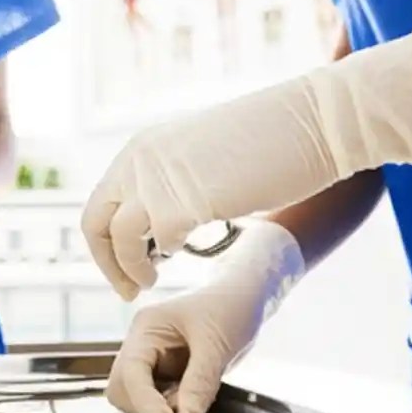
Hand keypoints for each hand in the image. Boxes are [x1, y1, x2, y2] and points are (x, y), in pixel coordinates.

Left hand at [81, 30, 411, 300]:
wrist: (315, 121)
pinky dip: (172, 256)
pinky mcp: (184, 202)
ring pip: (120, 239)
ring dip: (132, 269)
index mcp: (143, 147)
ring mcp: (158, 180)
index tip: (126, 267)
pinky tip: (189, 255)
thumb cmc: (271, 140)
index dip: (106, 242)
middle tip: (129, 290)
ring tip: (153, 281)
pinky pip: (162, 244)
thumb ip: (174, 183)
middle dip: (108, 263)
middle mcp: (140, 160)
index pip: (101, 203)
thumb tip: (158, 229)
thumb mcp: (203, 156)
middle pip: (96, 223)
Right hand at [106, 221, 303, 412]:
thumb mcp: (218, 344)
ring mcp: (150, 359)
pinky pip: (156, 398)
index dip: (145, 401)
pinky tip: (192, 399)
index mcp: (147, 327)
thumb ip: (200, 382)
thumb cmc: (230, 307)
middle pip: (122, 387)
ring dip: (158, 408)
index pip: (131, 371)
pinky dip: (170, 406)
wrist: (245, 298)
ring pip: (134, 396)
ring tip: (191, 402)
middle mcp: (141, 344)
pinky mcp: (163, 372)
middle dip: (146, 407)